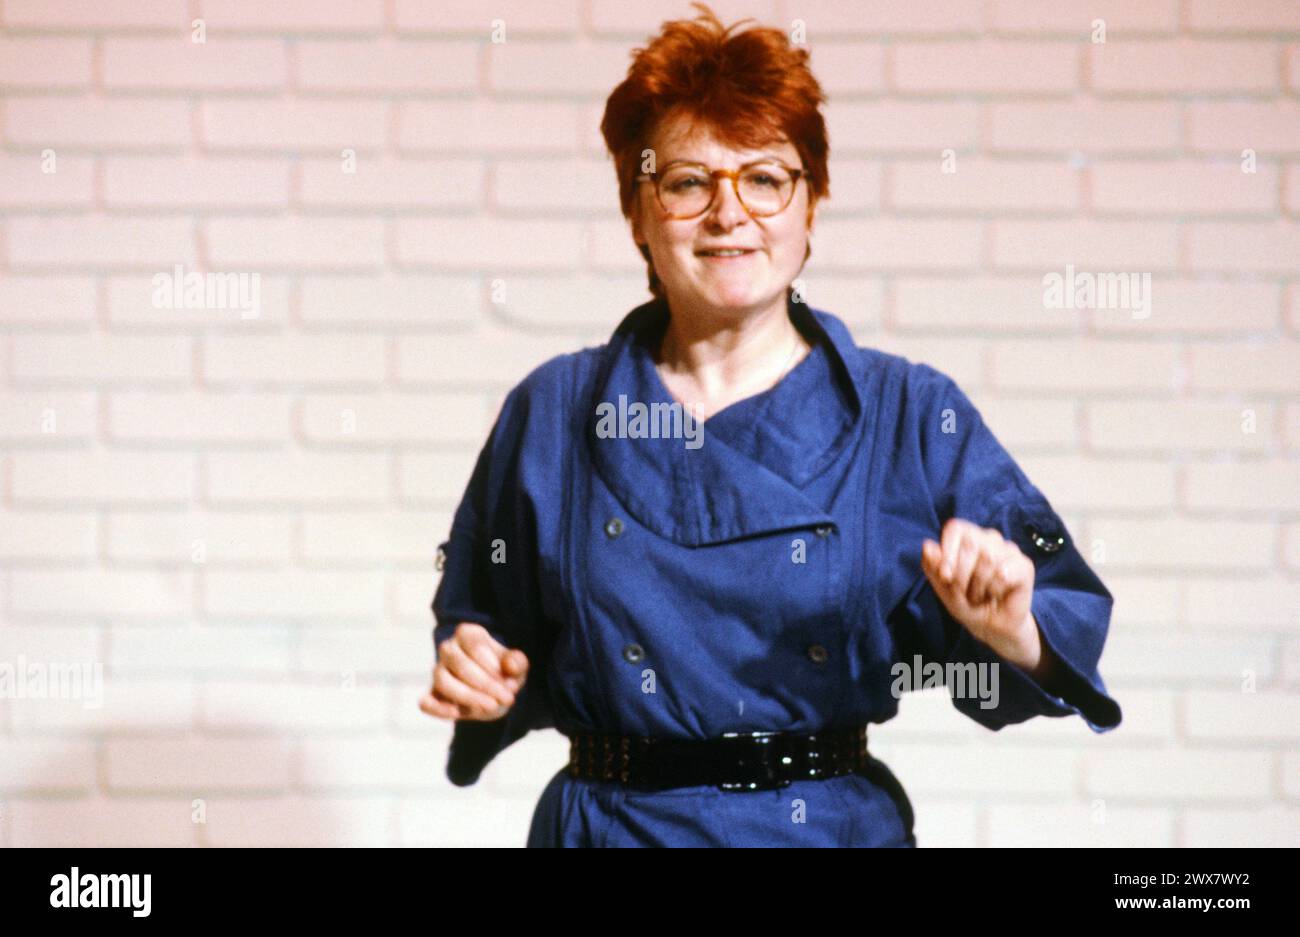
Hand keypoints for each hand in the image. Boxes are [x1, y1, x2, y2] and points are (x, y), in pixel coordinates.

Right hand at [418, 622, 529, 721]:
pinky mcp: (432, 695)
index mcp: (468, 634)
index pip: (475, 646)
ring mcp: (438, 672)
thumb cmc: (504, 674)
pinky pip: (426, 702)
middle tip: (508, 698)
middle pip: (460, 664)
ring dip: (468, 696)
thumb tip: (511, 665)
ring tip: (492, 706)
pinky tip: (457, 713)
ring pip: (442, 680)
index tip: (512, 684)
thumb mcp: (517, 668)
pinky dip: (438, 708)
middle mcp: (449, 649)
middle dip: (486, 684)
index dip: (493, 667)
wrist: (494, 696)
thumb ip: (517, 662)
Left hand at [920, 517, 1037, 666]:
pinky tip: (998, 594)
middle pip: (971, 544)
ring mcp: (1008, 549)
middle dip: (962, 576)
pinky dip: (996, 590)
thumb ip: (933, 567)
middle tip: (965, 593)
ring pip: (988, 559)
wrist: (992, 627)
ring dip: (979, 586)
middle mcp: (988, 538)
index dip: (948, 551)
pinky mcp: (1024, 565)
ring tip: (981, 595)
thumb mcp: (943, 589)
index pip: (956, 528)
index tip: (945, 576)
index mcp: (966, 538)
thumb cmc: (966, 603)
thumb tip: (927, 545)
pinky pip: (1004, 573)